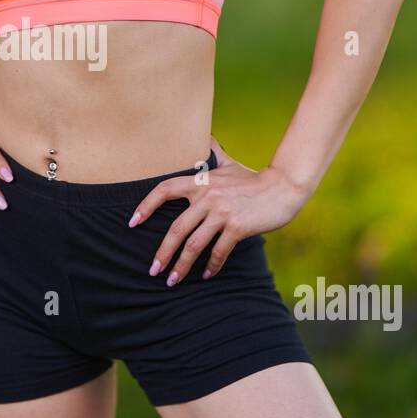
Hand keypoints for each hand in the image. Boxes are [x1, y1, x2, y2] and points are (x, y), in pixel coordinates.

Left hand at [127, 143, 309, 283]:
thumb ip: (214, 153)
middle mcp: (207, 197)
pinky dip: (211, 265)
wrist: (284, 187)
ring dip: (181, 265)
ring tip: (173, 280)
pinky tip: (206, 274)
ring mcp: (222, 212)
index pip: (164, 190)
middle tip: (153, 270)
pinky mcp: (238, 227)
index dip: (145, 205)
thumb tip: (206, 137)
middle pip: (176, 228)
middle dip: (162, 252)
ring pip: (194, 244)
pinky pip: (219, 251)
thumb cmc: (254, 178)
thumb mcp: (229, 163)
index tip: (132, 222)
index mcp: (201, 181)